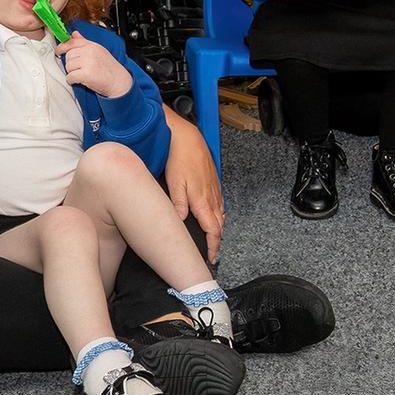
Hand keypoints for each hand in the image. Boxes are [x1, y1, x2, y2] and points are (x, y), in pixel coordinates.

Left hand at [54, 31, 131, 97]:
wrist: (119, 82)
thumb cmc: (109, 68)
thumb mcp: (99, 51)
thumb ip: (84, 42)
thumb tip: (74, 34)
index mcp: (93, 46)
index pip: (73, 42)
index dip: (62, 47)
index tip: (58, 51)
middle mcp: (90, 52)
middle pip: (69, 55)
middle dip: (70, 63)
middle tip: (78, 69)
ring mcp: (88, 62)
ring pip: (68, 66)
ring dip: (72, 72)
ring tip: (81, 75)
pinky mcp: (86, 74)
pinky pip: (70, 76)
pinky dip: (72, 80)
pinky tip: (79, 81)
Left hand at [162, 112, 223, 261]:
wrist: (186, 137)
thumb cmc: (178, 158)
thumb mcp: (174, 182)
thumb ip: (178, 204)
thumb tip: (180, 224)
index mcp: (202, 200)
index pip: (212, 230)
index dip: (213, 246)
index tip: (211, 257)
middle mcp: (212, 196)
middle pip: (219, 225)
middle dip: (217, 241)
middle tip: (212, 253)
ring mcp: (214, 188)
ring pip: (220, 214)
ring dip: (218, 228)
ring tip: (213, 239)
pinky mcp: (213, 181)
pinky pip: (220, 203)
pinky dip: (219, 214)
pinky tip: (214, 215)